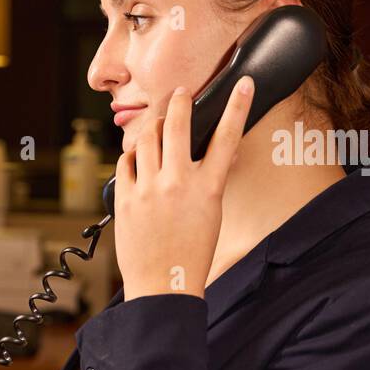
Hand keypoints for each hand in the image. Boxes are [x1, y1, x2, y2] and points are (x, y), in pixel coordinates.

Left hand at [115, 77, 254, 299]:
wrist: (163, 285)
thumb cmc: (191, 254)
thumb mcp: (213, 216)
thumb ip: (212, 183)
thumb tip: (220, 158)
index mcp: (208, 188)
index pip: (227, 137)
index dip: (237, 106)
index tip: (243, 84)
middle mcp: (177, 183)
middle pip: (177, 124)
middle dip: (179, 101)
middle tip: (180, 94)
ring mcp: (148, 189)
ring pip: (147, 138)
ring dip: (153, 127)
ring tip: (157, 127)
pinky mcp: (125, 199)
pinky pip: (125, 161)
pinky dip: (132, 154)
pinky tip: (137, 156)